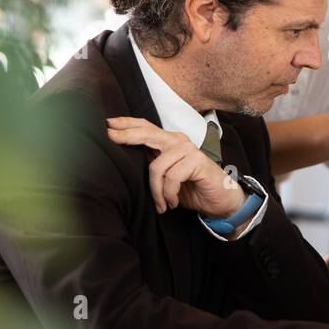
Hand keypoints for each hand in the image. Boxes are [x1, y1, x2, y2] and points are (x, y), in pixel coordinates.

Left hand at [106, 117, 245, 218]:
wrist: (220, 200)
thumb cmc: (192, 189)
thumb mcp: (166, 176)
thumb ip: (151, 164)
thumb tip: (125, 158)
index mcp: (169, 142)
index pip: (146, 127)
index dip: (127, 124)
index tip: (108, 124)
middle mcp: (178, 141)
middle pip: (147, 134)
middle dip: (126, 136)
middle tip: (110, 137)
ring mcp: (188, 149)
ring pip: (156, 167)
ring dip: (156, 191)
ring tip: (162, 204)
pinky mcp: (196, 161)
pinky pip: (171, 177)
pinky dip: (169, 194)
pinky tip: (172, 203)